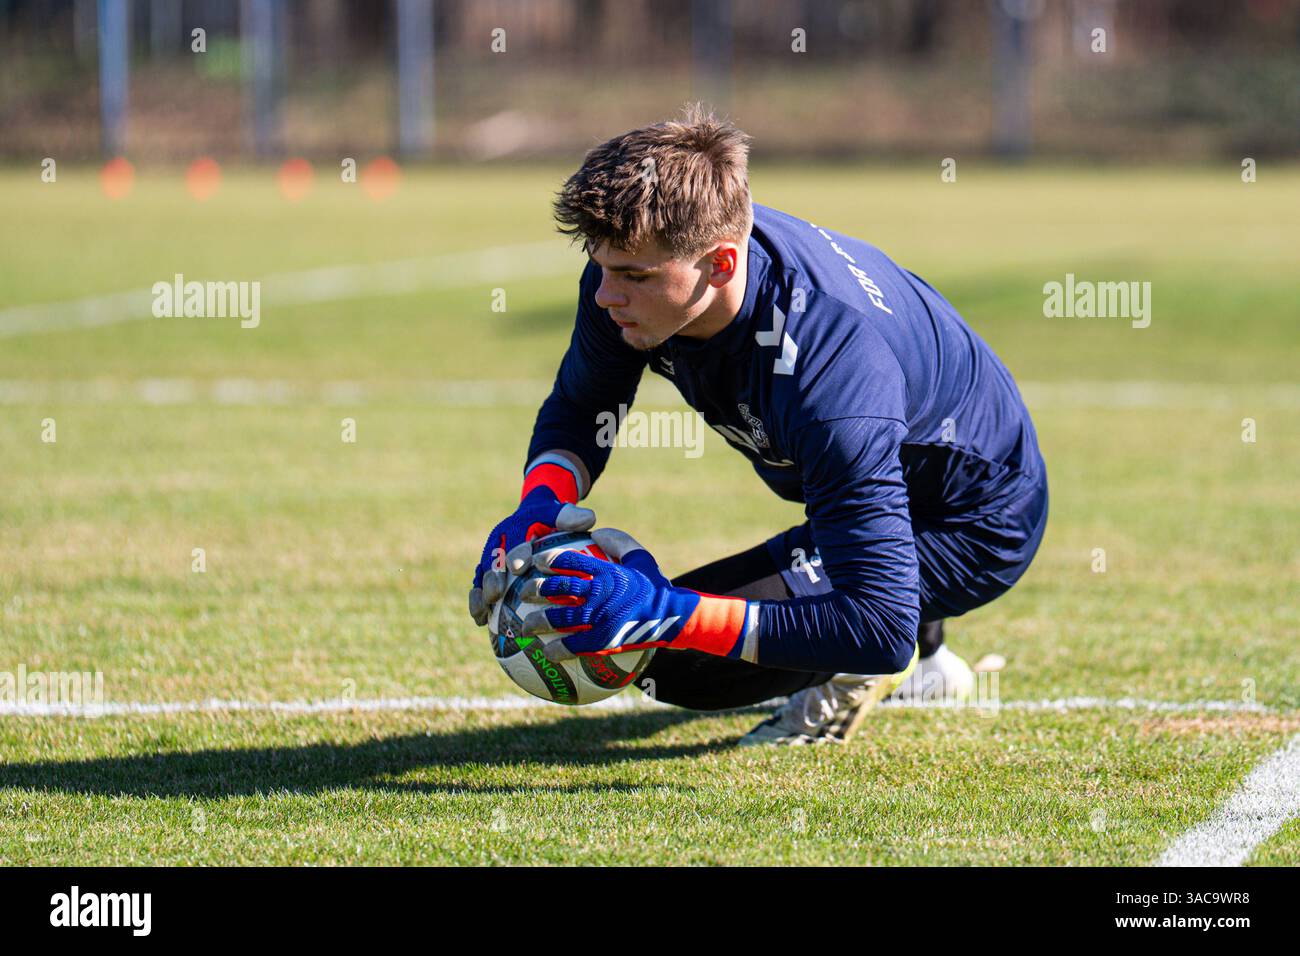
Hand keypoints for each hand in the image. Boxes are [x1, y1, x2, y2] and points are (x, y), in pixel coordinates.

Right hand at [467, 486, 594, 625]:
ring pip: (481, 575)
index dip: (515, 554)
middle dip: (492, 577)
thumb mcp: (561, 515)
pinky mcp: (486, 573)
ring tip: (483, 613)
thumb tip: (589, 520)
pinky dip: (476, 603)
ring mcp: (490, 558)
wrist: (533, 518)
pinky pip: (478, 587)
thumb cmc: (552, 521)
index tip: (518, 569)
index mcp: (516, 526)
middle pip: (492, 559)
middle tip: (496, 594)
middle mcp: (498, 541)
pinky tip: (480, 622)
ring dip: (480, 594)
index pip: (515, 538)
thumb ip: (571, 518)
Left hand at [519, 529, 753, 661]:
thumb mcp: (641, 558)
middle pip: (560, 589)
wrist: (673, 616)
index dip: (549, 559)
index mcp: (606, 571)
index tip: (535, 560)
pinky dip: (559, 649)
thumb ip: (620, 542)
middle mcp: (599, 592)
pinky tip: (547, 654)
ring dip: (539, 622)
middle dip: (536, 589)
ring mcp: (600, 617)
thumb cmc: (656, 586)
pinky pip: (575, 645)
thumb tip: (598, 532)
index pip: (570, 560)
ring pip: (562, 617)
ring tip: (523, 626)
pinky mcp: (604, 639)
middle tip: (521, 592)